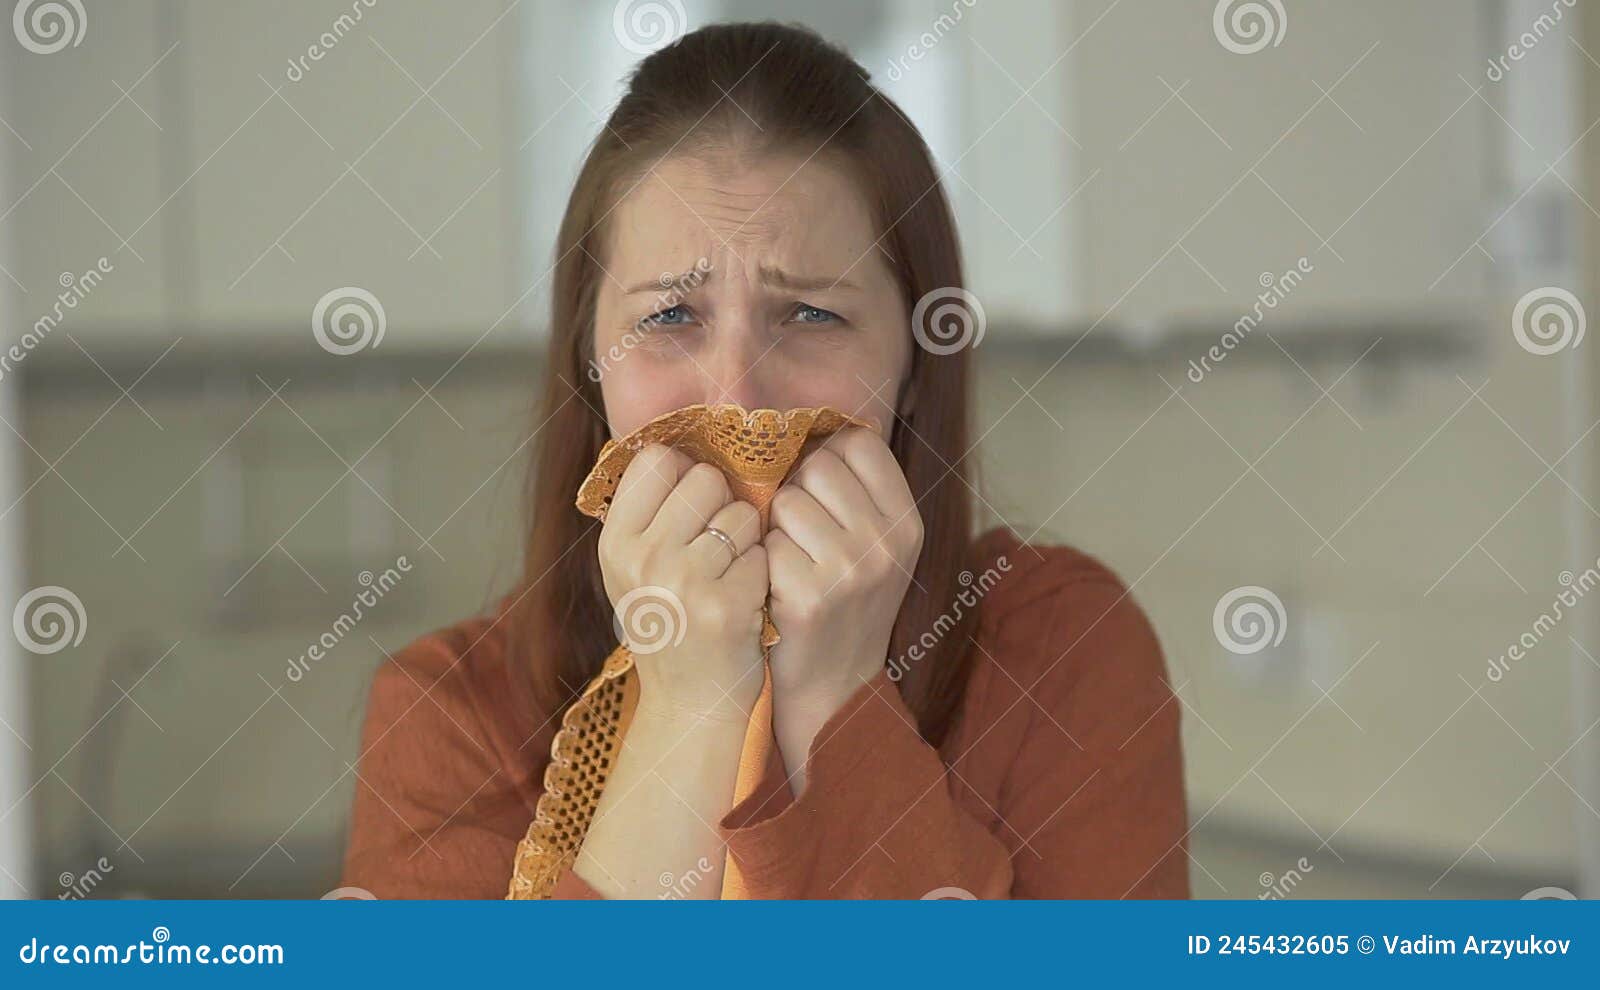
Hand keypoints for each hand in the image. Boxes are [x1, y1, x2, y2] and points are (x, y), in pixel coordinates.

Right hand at [597, 443, 767, 721]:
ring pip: (742, 514)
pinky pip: (763, 554)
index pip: (657, 459)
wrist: (690, 708)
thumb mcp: (633, 571)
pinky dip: (763, 573)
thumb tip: (680, 446)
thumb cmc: (671, 627)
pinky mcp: (725, 607)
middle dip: (723, 504)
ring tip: (731, 575)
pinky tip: (746, 600)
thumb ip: (648, 513)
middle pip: (706, 478)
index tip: (691, 505)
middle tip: (717, 545)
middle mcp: (642, 558)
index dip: (685, 473)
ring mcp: (683, 583)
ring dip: (748, 540)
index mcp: (614, 542)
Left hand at [765, 427, 923, 717]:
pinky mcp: (807, 598)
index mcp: (907, 523)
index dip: (829, 453)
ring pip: (786, 501)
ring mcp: (849, 570)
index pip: (860, 443)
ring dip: (775, 527)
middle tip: (800, 533)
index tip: (819, 485)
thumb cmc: (847, 606)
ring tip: (789, 561)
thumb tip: (824, 425)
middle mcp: (886, 543)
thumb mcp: (879, 548)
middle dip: (797, 491)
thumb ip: (860, 492)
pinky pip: (765, 543)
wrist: (835, 692)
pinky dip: (761, 562)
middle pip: (817, 465)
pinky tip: (776, 588)